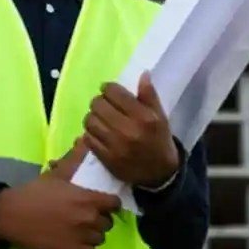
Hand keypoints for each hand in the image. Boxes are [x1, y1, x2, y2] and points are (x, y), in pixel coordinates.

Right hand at [0, 140, 121, 248]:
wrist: (12, 215)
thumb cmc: (35, 192)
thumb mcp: (57, 174)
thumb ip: (75, 158)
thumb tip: (85, 139)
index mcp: (88, 199)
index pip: (114, 204)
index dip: (108, 203)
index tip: (100, 203)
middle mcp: (89, 219)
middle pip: (108, 223)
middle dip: (99, 218)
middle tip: (85, 215)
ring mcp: (82, 238)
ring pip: (99, 238)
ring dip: (92, 234)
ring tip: (79, 229)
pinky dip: (84, 247)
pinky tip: (73, 240)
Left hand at [82, 71, 179, 188]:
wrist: (159, 174)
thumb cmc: (159, 140)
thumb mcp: (160, 117)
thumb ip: (149, 95)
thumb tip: (142, 74)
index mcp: (143, 117)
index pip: (113, 92)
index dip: (108, 88)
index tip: (109, 91)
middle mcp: (128, 130)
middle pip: (98, 104)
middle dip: (100, 101)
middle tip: (104, 104)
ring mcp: (115, 146)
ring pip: (90, 120)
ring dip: (93, 116)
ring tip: (100, 118)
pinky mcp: (105, 158)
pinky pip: (88, 138)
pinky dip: (91, 132)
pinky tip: (99, 132)